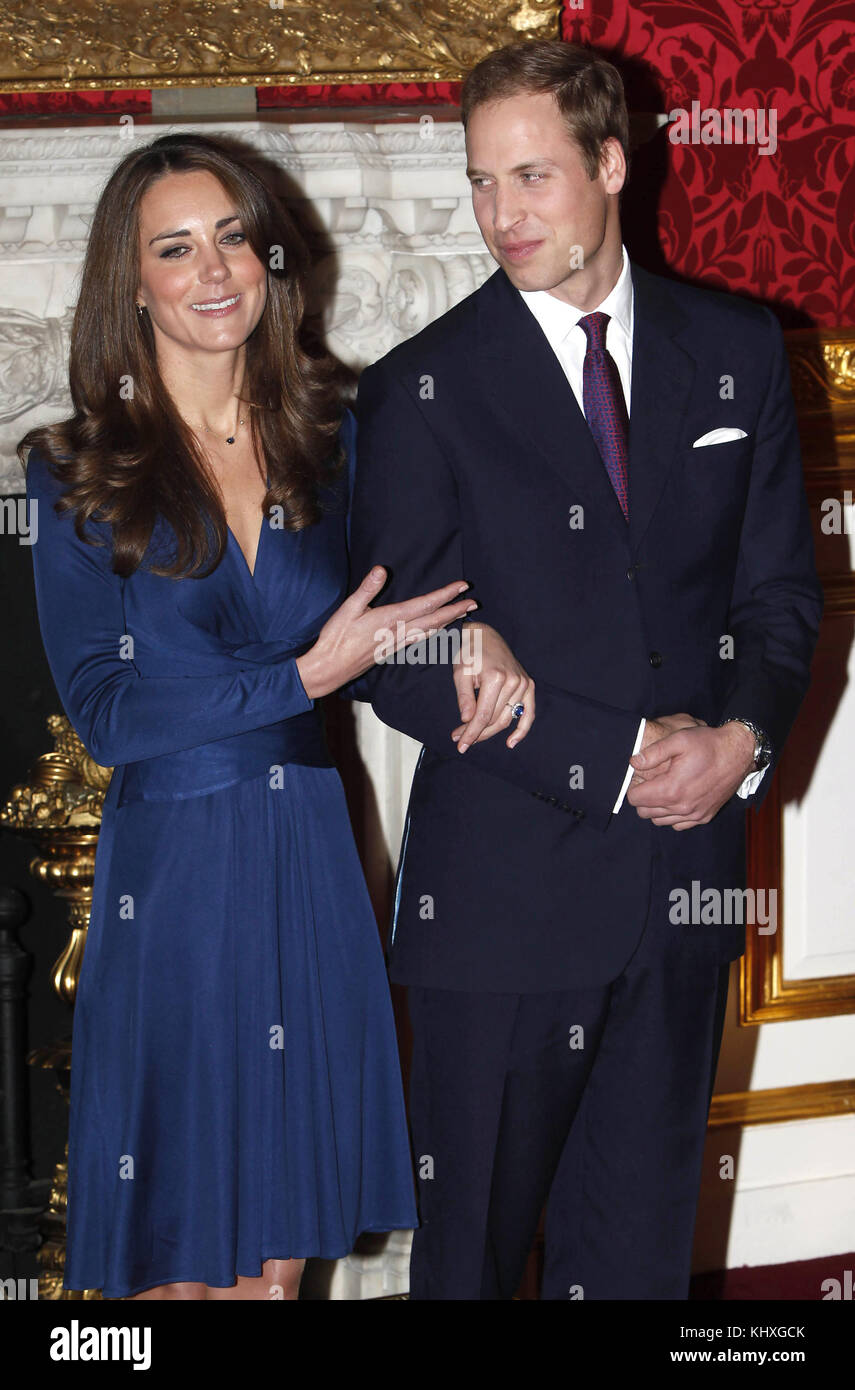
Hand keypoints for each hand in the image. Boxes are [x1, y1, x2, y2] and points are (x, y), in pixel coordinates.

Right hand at [296, 567, 476, 698]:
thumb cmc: (336, 638)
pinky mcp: (392, 650)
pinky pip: (420, 639)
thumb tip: (382, 569)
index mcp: (390, 619)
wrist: (329, 668)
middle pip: (434, 620)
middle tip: (474, 602)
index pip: (425, 604)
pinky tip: (436, 630)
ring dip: (448, 621)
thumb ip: (367, 589)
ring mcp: (397, 643)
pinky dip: (434, 632)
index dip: (446, 595)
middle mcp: (398, 632)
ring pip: (429, 631)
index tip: (462, 587)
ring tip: (463, 614)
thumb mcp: (348, 609)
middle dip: (455, 609)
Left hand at [451, 622, 535, 752]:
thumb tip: (468, 720)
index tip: (460, 744)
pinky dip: (521, 729)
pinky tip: (510, 742)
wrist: (486, 636)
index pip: (483, 714)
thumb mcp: (460, 673)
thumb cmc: (470, 653)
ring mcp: (523, 684)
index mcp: (495, 677)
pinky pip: (528, 712)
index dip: (471, 732)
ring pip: (506, 719)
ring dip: (489, 732)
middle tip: (460, 739)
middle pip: (494, 719)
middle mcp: (513, 681)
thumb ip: (464, 697)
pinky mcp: (528, 685)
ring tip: (472, 737)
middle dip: (476, 733)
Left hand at [626, 719, 755, 829]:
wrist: (738, 753)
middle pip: (645, 812)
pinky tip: (677, 799)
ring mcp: (694, 814)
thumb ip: (653, 752)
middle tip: (649, 782)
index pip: (635, 799)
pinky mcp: (704, 817)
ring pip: (660, 821)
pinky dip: (672, 815)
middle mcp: (682, 807)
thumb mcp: (679, 739)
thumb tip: (634, 762)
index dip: (633, 787)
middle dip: (643, 798)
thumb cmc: (708, 744)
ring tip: (663, 789)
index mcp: (671, 789)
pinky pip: (678, 824)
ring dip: (656, 808)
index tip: (640, 778)